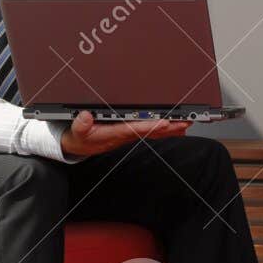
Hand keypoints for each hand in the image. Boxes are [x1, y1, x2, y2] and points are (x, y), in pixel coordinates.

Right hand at [59, 110, 189, 157]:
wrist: (79, 146)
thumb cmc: (80, 137)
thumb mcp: (76, 131)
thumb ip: (80, 125)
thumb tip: (86, 116)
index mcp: (114, 133)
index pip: (134, 129)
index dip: (150, 126)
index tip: (164, 123)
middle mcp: (125, 134)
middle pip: (149, 131)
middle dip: (168, 127)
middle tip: (184, 122)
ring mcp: (129, 134)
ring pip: (153, 131)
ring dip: (170, 128)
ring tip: (186, 123)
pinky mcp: (130, 132)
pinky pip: (150, 131)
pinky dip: (164, 129)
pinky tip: (176, 128)